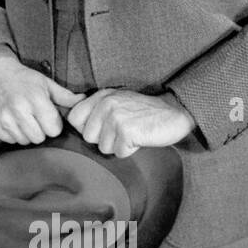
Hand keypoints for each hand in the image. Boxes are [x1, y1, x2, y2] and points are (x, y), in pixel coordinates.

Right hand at [0, 44, 85, 143]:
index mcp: (35, 99)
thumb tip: (84, 101)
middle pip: (39, 138)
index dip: (53, 124)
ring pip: (24, 141)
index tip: (48, 117)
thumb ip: (65, 96)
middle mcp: (18, 109)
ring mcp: (4, 118)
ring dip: (27, 133)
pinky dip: (13, 134)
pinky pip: (10, 140)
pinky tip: (13, 121)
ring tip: (24, 119)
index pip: (53, 129)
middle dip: (41, 130)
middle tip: (36, 118)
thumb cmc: (23, 78)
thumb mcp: (46, 83)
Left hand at [66, 88, 196, 157]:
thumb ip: (96, 107)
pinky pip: (118, 152)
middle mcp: (106, 104)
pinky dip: (129, 150)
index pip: (74, 118)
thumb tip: (71, 120)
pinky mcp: (127, 131)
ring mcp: (116, 117)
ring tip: (132, 133)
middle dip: (104, 139)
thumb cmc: (144, 112)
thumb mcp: (118, 100)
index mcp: (102, 96)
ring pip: (103, 147)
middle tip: (122, 131)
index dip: (86, 128)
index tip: (103, 128)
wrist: (175, 113)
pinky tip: (139, 139)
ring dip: (118, 145)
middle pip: (87, 136)